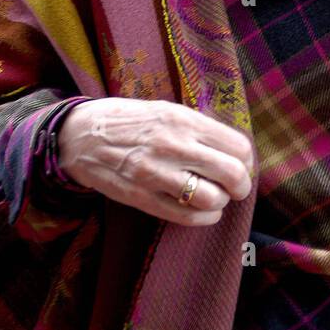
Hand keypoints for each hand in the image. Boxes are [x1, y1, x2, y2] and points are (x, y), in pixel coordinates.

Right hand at [57, 97, 254, 225]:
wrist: (82, 135)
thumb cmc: (131, 120)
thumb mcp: (168, 110)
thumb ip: (200, 128)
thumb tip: (235, 151)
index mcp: (184, 120)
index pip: (238, 146)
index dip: (246, 161)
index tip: (241, 165)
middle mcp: (173, 145)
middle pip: (232, 174)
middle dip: (241, 186)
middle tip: (236, 188)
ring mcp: (156, 174)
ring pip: (211, 199)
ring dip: (220, 203)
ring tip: (214, 198)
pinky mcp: (141, 197)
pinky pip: (185, 217)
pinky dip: (204, 219)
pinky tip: (203, 212)